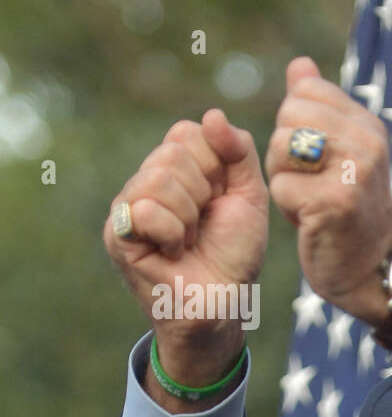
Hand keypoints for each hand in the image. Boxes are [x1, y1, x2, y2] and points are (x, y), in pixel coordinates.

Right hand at [104, 109, 267, 407]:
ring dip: (189, 216)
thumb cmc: (235, 253)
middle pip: (174, 152)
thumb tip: (212, 115)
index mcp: (177, 168)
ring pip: (160, 178)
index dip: (216, 166)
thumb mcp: (250, 197)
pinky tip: (174, 251)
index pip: (189, 133)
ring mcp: (128, 205)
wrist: (223, 301)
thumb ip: (239, 152)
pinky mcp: (117, 232)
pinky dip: (173, 232)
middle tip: (204, 226)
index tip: (222, 199)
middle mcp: (148, 180)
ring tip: (189, 240)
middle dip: (204, 193)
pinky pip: (146, 209)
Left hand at [265, 56, 391, 326]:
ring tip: (312, 202)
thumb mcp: (341, 152)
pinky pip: (281, 187)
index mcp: (368, 124)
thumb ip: (320, 108)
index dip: (296, 125)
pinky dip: (287, 209)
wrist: (375, 268)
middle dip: (285, 154)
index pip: (304, 92)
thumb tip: (299, 65)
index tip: (319, 160)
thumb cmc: (351, 211)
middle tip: (312, 184)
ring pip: (279, 150)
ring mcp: (354, 172)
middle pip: (287, 118)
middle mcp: (367, 142)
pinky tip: (311, 221)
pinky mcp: (335, 202)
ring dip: (283, 180)